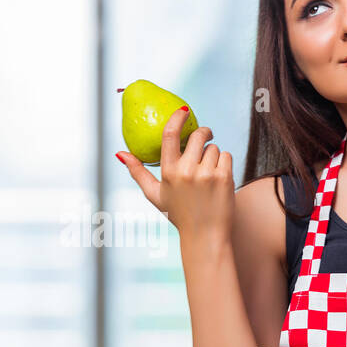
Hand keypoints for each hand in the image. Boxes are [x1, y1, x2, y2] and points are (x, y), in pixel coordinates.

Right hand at [117, 106, 234, 241]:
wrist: (205, 236)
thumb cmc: (179, 215)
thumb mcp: (154, 195)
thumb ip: (137, 173)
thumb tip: (120, 154)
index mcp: (168, 172)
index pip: (170, 134)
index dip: (178, 117)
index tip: (184, 110)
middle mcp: (187, 171)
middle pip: (198, 135)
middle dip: (203, 133)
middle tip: (204, 136)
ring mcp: (207, 174)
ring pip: (214, 147)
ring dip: (213, 154)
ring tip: (208, 173)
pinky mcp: (224, 178)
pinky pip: (226, 156)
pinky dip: (224, 163)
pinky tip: (218, 177)